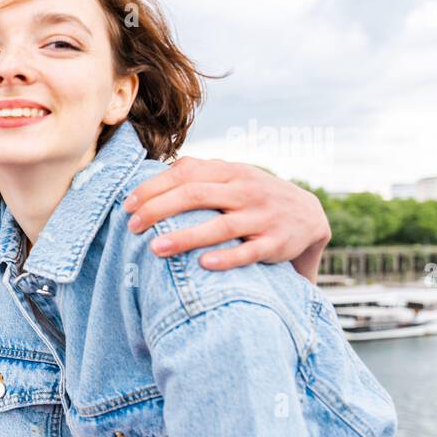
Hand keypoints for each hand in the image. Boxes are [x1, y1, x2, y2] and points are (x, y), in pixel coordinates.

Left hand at [122, 157, 330, 281]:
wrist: (309, 216)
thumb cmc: (253, 197)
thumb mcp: (231, 177)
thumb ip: (198, 173)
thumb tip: (154, 172)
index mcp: (230, 172)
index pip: (185, 173)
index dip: (153, 188)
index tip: (127, 205)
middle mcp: (245, 190)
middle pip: (196, 195)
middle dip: (159, 210)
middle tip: (133, 226)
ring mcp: (261, 217)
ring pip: (221, 225)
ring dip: (185, 237)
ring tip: (155, 248)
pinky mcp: (275, 243)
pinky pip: (249, 252)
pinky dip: (227, 258)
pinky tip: (203, 264)